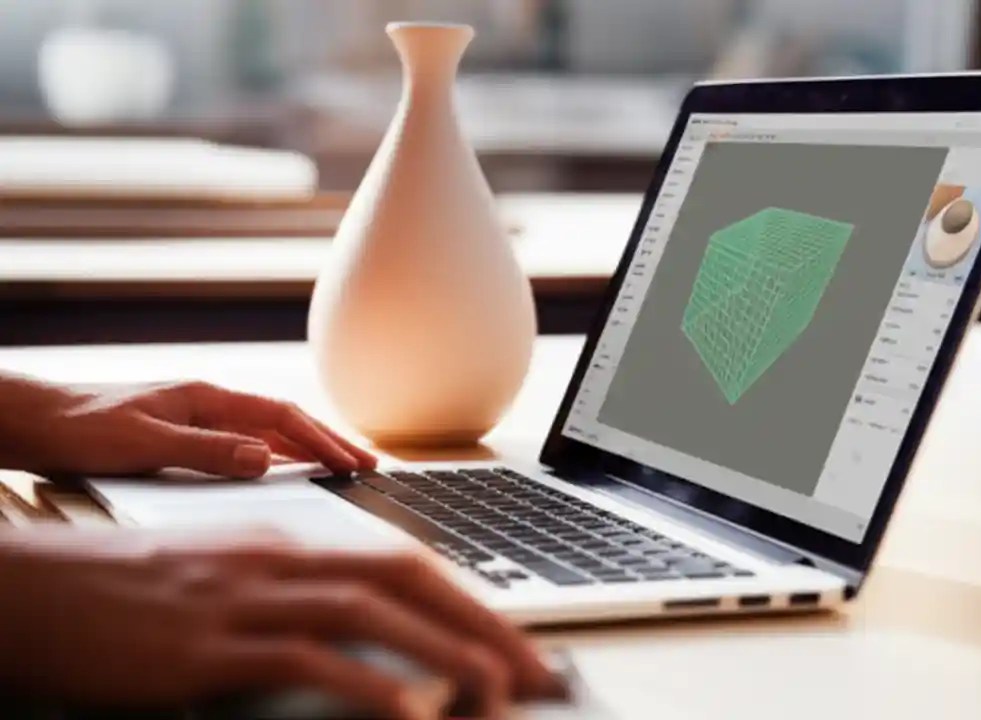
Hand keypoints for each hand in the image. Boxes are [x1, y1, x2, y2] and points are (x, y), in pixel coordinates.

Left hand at [0, 375, 376, 477]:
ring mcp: (196, 419)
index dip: (323, 441)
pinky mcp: (182, 436)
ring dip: (305, 449)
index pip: (282, 419)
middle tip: (367, 463)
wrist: (32, 423)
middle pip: (284, 422)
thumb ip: (207, 451)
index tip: (355, 463)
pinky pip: (244, 445)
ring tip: (339, 465)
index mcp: (205, 399)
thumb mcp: (144, 443)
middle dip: (328, 441)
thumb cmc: (78, 429)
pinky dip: (274, 456)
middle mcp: (206, 405)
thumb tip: (265, 459)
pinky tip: (281, 469)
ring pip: (266, 434)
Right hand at [0, 528, 563, 717]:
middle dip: (482, 624)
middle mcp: (280, 558)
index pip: (403, 561)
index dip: (470, 599)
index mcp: (290, 542)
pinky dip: (368, 684)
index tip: (515, 639)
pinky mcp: (208, 646)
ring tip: (498, 691)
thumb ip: (293, 600)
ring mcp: (245, 597)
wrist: (32, 590)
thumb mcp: (225, 582)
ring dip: (445, 652)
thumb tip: (362, 636)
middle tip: (536, 670)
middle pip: (408, 577)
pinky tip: (411, 713)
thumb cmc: (127, 592)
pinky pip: (307, 659)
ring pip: (371, 612)